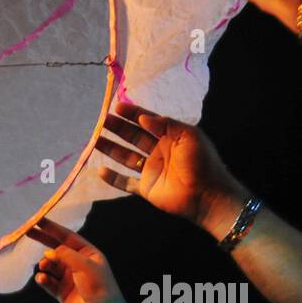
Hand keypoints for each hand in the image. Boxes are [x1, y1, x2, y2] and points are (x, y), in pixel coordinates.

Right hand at [29, 218, 126, 302]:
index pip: (67, 236)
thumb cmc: (99, 286)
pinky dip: (43, 279)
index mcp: (87, 253)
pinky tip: (42, 279)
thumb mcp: (84, 265)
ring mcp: (68, 277)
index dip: (52, 228)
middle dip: (43, 241)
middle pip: (56, 248)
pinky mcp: (61, 291)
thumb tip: (47, 252)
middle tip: (28, 233)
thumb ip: (65, 254)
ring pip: (50, 265)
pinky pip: (48, 281)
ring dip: (45, 264)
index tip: (38, 220)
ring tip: (43, 267)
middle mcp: (77, 263)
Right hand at [95, 102, 250, 239]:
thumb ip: (166, 124)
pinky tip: (100, 170)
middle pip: (132, 137)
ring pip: (125, 157)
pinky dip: (113, 178)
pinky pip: (126, 183)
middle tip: (100, 120)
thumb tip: (143, 117)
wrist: (208, 196)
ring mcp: (151, 170)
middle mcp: (158, 151)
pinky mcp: (146, 189)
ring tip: (94, 140)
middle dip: (117, 128)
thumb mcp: (189, 135)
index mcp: (169, 137)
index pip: (147, 121)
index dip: (132, 113)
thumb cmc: (201, 162)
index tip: (116, 106)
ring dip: (110, 148)